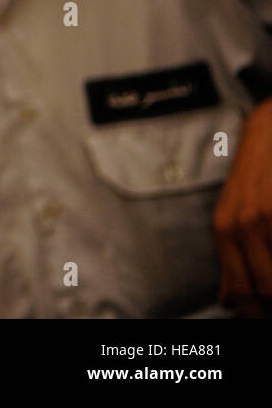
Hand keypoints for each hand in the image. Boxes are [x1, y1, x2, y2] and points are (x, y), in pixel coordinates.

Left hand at [214, 98, 271, 316]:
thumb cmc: (258, 175)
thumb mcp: (234, 213)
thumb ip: (232, 258)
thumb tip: (226, 302)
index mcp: (225, 230)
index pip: (240, 291)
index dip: (257, 313)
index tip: (265, 318)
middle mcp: (244, 224)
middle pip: (268, 291)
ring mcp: (269, 215)